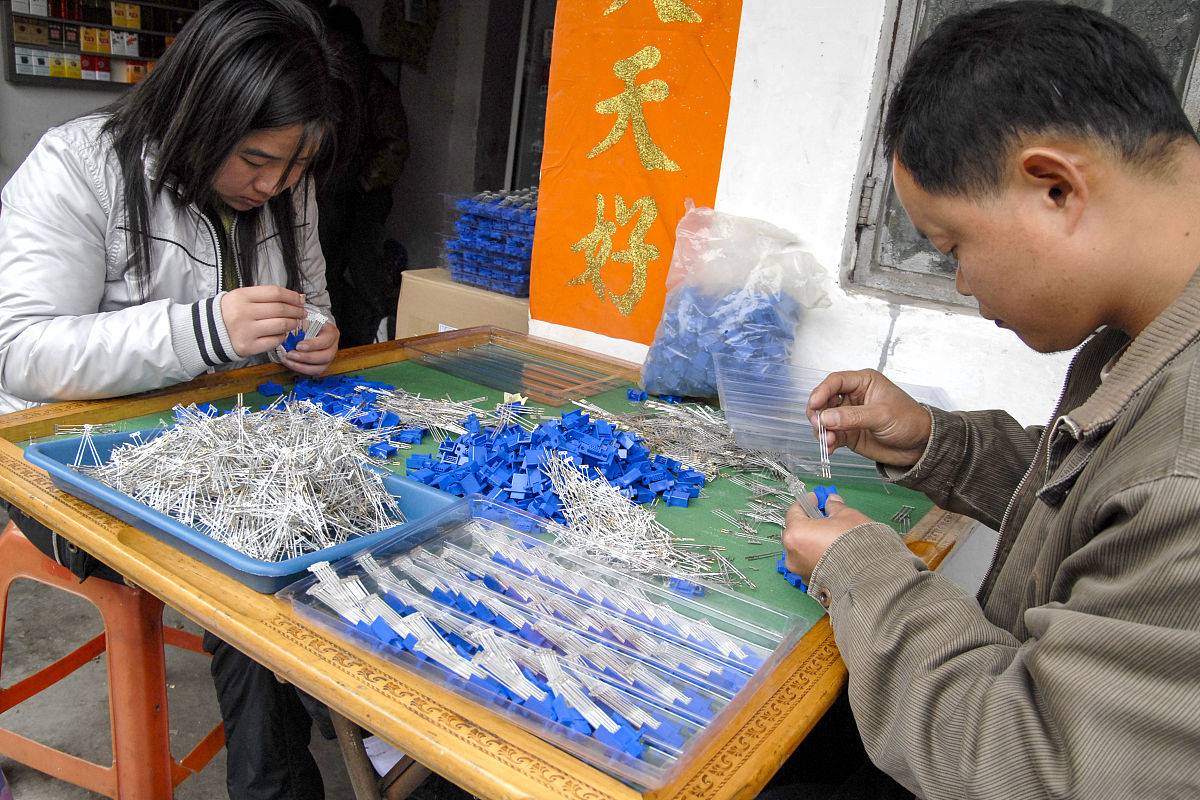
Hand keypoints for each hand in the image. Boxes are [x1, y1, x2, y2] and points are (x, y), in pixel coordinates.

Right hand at [220, 286, 306, 357]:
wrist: (208, 332)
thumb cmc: (230, 313)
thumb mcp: (241, 297)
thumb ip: (265, 297)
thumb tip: (295, 299)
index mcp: (242, 296)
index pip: (275, 293)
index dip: (292, 296)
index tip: (300, 300)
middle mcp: (243, 312)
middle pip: (280, 309)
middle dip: (296, 311)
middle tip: (302, 312)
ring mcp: (246, 330)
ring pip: (281, 325)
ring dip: (293, 323)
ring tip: (295, 322)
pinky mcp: (248, 346)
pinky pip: (274, 341)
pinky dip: (282, 337)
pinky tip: (282, 334)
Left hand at [281, 322, 339, 376]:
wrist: (312, 331)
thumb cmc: (310, 326)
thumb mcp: (307, 322)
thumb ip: (300, 327)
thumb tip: (290, 335)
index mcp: (331, 333)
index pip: (326, 341)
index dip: (312, 345)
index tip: (298, 346)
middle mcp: (332, 347)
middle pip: (325, 356)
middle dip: (306, 357)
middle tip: (291, 354)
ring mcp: (328, 359)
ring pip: (320, 367)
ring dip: (302, 366)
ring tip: (288, 360)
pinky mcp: (322, 366)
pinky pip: (313, 372)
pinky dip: (301, 369)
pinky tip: (291, 364)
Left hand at [781, 494, 871, 580]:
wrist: (871, 575)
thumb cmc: (856, 545)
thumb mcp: (847, 516)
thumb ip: (835, 507)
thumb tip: (832, 502)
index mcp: (796, 534)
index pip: (794, 512)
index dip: (805, 503)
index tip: (815, 500)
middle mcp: (793, 554)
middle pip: (796, 532)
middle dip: (809, 523)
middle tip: (824, 517)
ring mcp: (800, 570)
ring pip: (802, 550)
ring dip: (813, 541)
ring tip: (831, 536)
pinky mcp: (811, 582)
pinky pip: (810, 563)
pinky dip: (818, 556)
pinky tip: (833, 552)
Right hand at [807, 369, 931, 467]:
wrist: (919, 446)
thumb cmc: (909, 420)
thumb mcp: (881, 415)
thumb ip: (853, 416)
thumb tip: (827, 417)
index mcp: (863, 382)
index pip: (836, 381)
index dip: (822, 391)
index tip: (814, 404)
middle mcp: (853, 397)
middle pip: (825, 400)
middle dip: (818, 413)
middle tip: (820, 425)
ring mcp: (849, 416)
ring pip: (824, 419)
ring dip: (822, 430)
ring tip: (828, 441)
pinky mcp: (848, 433)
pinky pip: (831, 436)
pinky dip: (827, 442)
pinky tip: (830, 448)